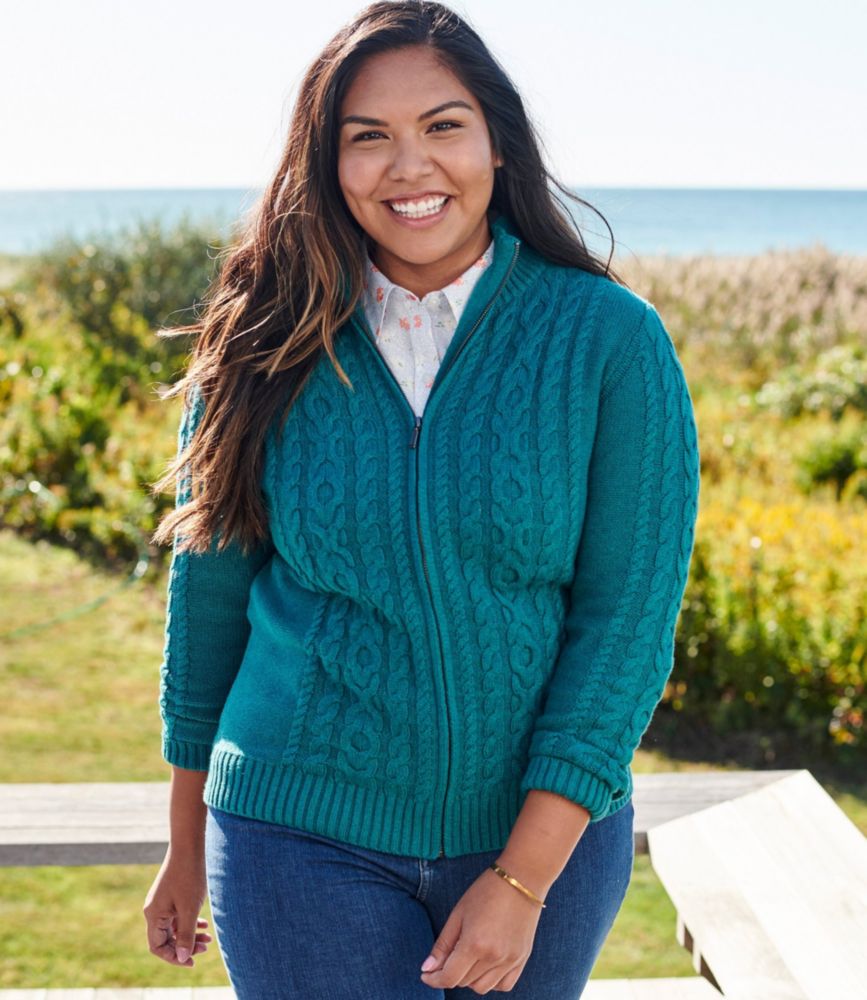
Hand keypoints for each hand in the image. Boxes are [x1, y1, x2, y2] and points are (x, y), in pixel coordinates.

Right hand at [143, 846, 212, 966]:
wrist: (188, 845)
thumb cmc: (189, 875)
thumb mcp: (190, 908)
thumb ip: (186, 934)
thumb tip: (183, 958)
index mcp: (154, 916)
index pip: (158, 947)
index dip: (174, 957)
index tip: (192, 961)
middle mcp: (154, 911)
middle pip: (166, 939)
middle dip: (186, 946)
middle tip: (206, 947)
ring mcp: (161, 903)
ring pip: (174, 928)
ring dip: (190, 934)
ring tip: (208, 938)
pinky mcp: (170, 895)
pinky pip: (177, 916)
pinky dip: (189, 922)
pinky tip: (204, 924)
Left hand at [419, 864, 544, 993]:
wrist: (521, 879)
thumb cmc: (486, 891)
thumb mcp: (458, 913)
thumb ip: (442, 944)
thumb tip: (427, 969)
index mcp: (474, 944)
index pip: (449, 977)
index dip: (434, 979)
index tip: (426, 975)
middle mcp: (493, 957)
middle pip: (464, 982)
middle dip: (451, 972)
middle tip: (448, 955)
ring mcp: (510, 961)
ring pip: (482, 987)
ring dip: (469, 979)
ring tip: (467, 958)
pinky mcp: (522, 959)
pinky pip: (503, 985)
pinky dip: (491, 981)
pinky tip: (486, 964)